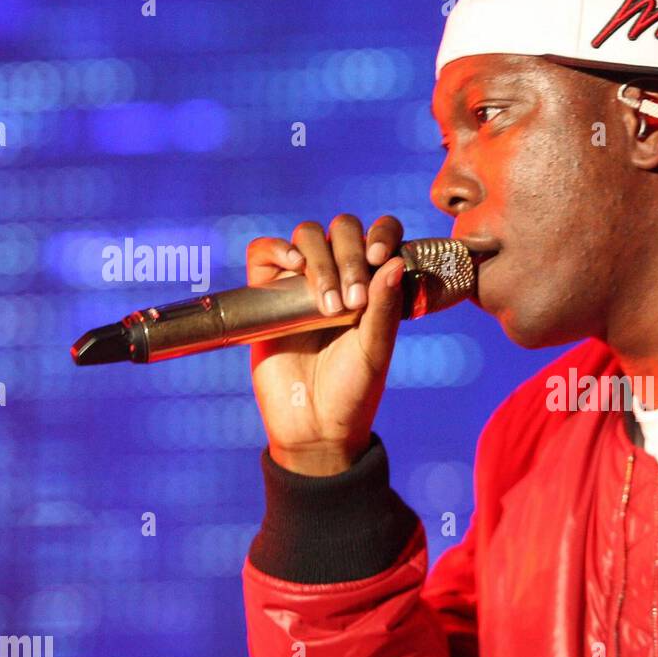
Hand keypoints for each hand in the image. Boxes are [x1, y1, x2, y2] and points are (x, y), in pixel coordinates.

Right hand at [246, 214, 405, 474]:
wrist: (314, 426)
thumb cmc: (353, 391)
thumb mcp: (375, 350)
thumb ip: (385, 307)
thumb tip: (393, 262)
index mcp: (374, 285)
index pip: (381, 236)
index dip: (382, 233)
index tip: (379, 259)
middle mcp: (340, 277)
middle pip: (343, 230)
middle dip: (349, 255)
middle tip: (352, 301)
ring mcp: (301, 284)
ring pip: (307, 236)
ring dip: (320, 260)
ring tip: (328, 307)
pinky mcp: (266, 295)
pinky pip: (263, 254)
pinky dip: (276, 249)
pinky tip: (291, 265)